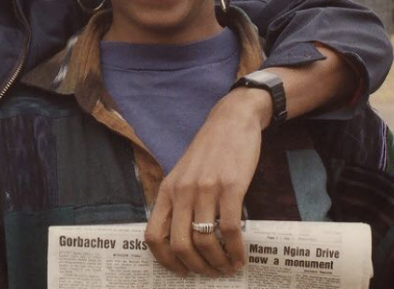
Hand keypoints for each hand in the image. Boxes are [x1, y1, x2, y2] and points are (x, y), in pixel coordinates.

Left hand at [144, 86, 270, 276]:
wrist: (232, 120)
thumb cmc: (209, 149)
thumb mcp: (183, 173)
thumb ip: (178, 201)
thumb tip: (181, 238)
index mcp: (167, 190)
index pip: (153, 235)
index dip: (165, 260)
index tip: (181, 271)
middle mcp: (182, 191)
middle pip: (179, 244)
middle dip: (196, 267)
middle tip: (210, 274)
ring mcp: (206, 189)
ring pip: (204, 240)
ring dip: (218, 263)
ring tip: (228, 268)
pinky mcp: (231, 187)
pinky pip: (230, 229)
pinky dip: (235, 250)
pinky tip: (240, 256)